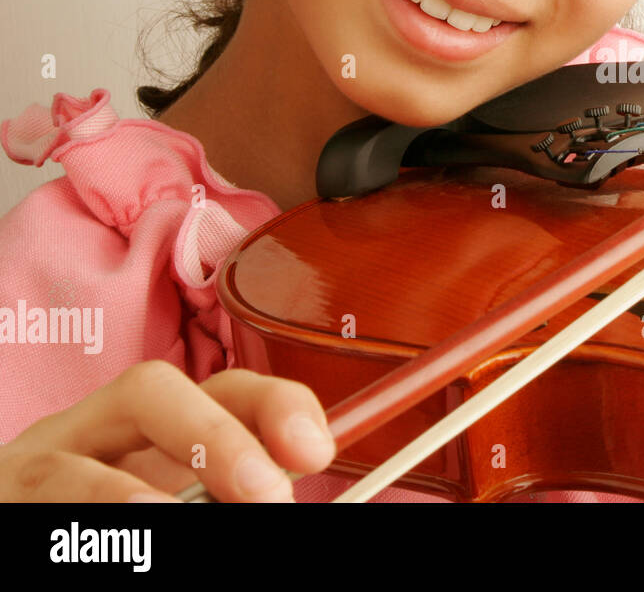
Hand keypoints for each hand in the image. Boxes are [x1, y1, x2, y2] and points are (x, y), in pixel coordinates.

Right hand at [0, 361, 334, 501]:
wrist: (38, 534)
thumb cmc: (122, 527)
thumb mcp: (193, 502)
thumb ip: (237, 500)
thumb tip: (289, 505)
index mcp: (161, 431)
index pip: (224, 389)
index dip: (274, 407)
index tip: (316, 451)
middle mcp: (96, 435)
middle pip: (149, 391)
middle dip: (217, 438)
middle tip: (269, 496)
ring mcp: (34, 472)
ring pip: (70, 461)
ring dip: (126, 499)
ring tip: (168, 519)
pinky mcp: (2, 505)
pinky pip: (36, 513)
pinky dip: (81, 531)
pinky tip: (110, 550)